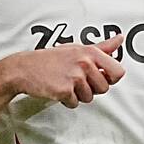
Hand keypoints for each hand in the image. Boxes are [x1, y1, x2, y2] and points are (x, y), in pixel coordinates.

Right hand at [6, 35, 125, 108]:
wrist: (24, 69)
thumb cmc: (50, 59)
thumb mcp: (78, 48)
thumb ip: (102, 47)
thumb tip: (119, 39)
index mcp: (90, 52)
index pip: (118, 72)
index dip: (111, 78)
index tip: (101, 77)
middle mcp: (84, 63)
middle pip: (104, 88)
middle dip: (91, 88)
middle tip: (77, 80)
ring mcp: (74, 77)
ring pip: (89, 98)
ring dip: (78, 95)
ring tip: (66, 83)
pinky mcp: (65, 90)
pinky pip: (75, 103)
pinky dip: (67, 100)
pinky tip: (58, 89)